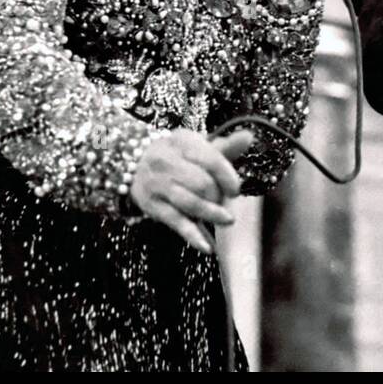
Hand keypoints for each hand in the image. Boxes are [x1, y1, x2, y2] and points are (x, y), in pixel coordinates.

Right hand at [129, 129, 253, 253]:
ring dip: (212, 214)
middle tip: (225, 201)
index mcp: (182, 142)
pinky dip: (193, 236)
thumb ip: (224, 146)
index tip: (236, 190)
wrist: (134, 162)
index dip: (228, 177)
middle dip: (218, 195)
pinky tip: (208, 247)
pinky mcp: (152, 206)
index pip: (211, 159)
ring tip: (227, 220)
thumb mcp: (196, 146)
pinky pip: (176, 222)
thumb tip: (248, 137)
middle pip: (202, 183)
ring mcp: (157, 184)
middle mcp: (166, 161)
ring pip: (190, 203)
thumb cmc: (177, 155)